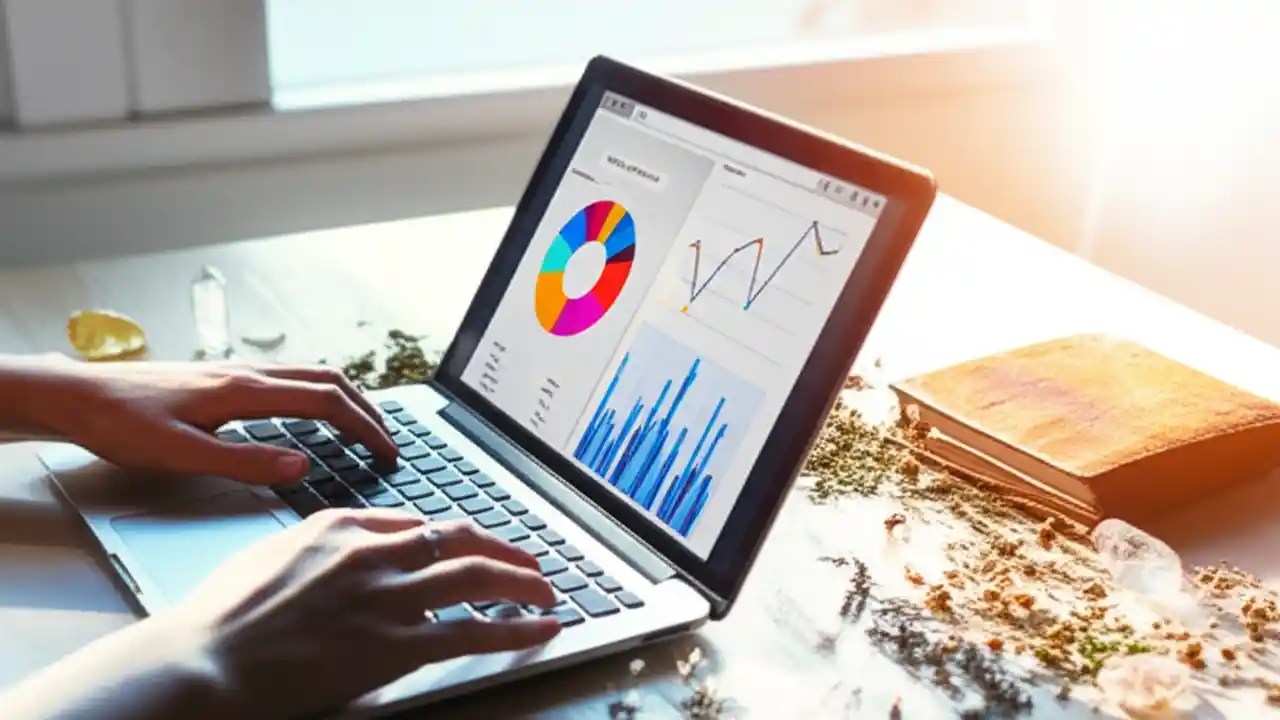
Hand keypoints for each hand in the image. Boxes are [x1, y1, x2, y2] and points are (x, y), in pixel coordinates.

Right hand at [0, 510, 560, 719]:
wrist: (203, 662)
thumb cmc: (220, 618)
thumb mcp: (267, 557)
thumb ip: (315, 546)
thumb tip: (341, 545)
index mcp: (338, 526)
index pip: (415, 522)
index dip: (453, 535)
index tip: (471, 544)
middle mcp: (371, 552)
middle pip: (457, 538)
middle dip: (501, 546)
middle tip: (527, 558)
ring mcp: (386, 597)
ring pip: (475, 576)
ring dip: (521, 581)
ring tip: (547, 588)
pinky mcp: (393, 644)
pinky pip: (471, 629)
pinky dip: (515, 628)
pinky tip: (541, 627)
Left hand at [32, 360, 397, 484]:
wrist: (76, 395)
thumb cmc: (121, 424)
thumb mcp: (182, 455)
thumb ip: (245, 461)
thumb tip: (303, 465)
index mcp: (245, 391)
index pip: (326, 403)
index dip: (365, 429)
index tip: (386, 453)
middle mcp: (247, 374)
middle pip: (329, 381)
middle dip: (368, 412)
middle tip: (388, 444)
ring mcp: (236, 373)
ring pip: (310, 377)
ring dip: (346, 400)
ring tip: (363, 429)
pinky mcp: (224, 380)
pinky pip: (289, 380)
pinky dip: (319, 396)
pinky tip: (311, 418)